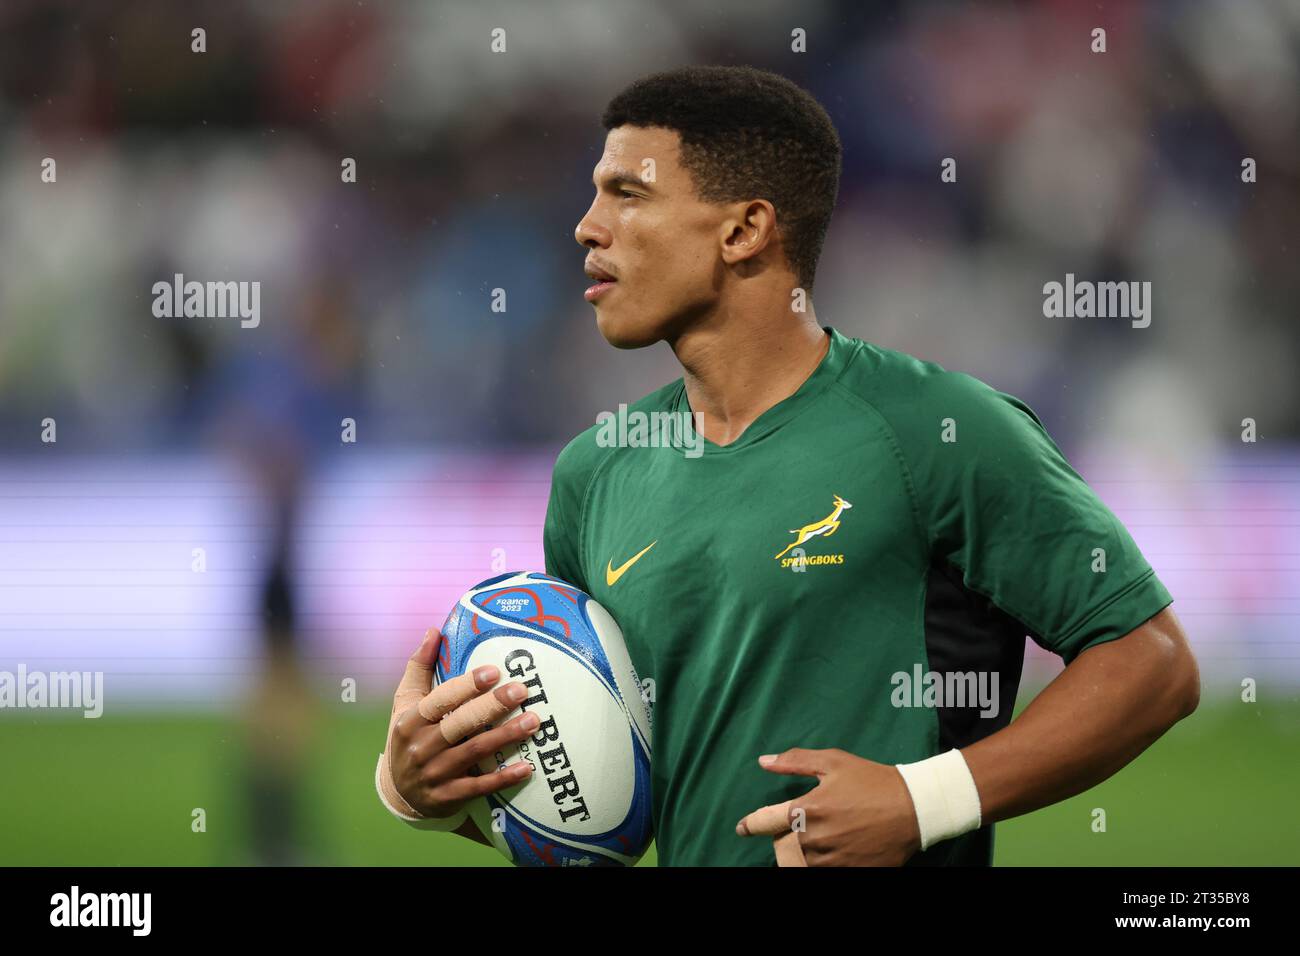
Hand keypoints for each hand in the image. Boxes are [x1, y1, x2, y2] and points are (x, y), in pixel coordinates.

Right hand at [381, 626, 536, 819]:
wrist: (397, 793)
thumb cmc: (407, 738)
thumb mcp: (404, 703)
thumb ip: (419, 667)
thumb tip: (433, 631)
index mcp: (411, 721)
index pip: (440, 700)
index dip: (466, 686)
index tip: (493, 671)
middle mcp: (421, 747)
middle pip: (460, 724)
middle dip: (492, 706)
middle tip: (521, 690)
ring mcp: (435, 774)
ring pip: (474, 752)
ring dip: (505, 737)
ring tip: (533, 721)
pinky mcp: (448, 797)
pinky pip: (479, 787)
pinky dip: (503, 778)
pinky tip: (527, 768)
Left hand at [735, 748, 921, 865]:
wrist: (914, 808)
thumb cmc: (872, 780)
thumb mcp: (833, 761)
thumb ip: (794, 761)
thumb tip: (763, 761)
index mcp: (804, 810)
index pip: (764, 823)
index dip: (749, 825)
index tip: (743, 828)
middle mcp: (813, 839)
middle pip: (782, 847)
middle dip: (785, 838)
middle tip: (804, 826)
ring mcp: (831, 861)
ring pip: (801, 863)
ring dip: (804, 853)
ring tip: (824, 837)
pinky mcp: (849, 873)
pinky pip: (823, 872)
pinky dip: (823, 862)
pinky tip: (838, 848)